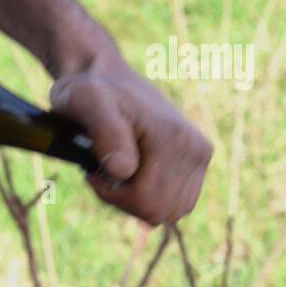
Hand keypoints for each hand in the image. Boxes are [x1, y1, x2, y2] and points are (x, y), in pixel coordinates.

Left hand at [50, 57, 212, 225]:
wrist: (105, 75)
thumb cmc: (88, 90)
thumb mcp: (85, 101)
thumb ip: (106, 132)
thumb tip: (124, 171)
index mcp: (173, 138)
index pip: (147, 202)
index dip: (113, 195)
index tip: (92, 170)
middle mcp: (196, 148)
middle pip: (160, 211)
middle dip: (125, 200)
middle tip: (103, 170)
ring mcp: (201, 154)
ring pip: (170, 211)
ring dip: (138, 200)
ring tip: (118, 169)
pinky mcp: (199, 158)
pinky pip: (178, 201)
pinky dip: (153, 196)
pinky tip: (134, 172)